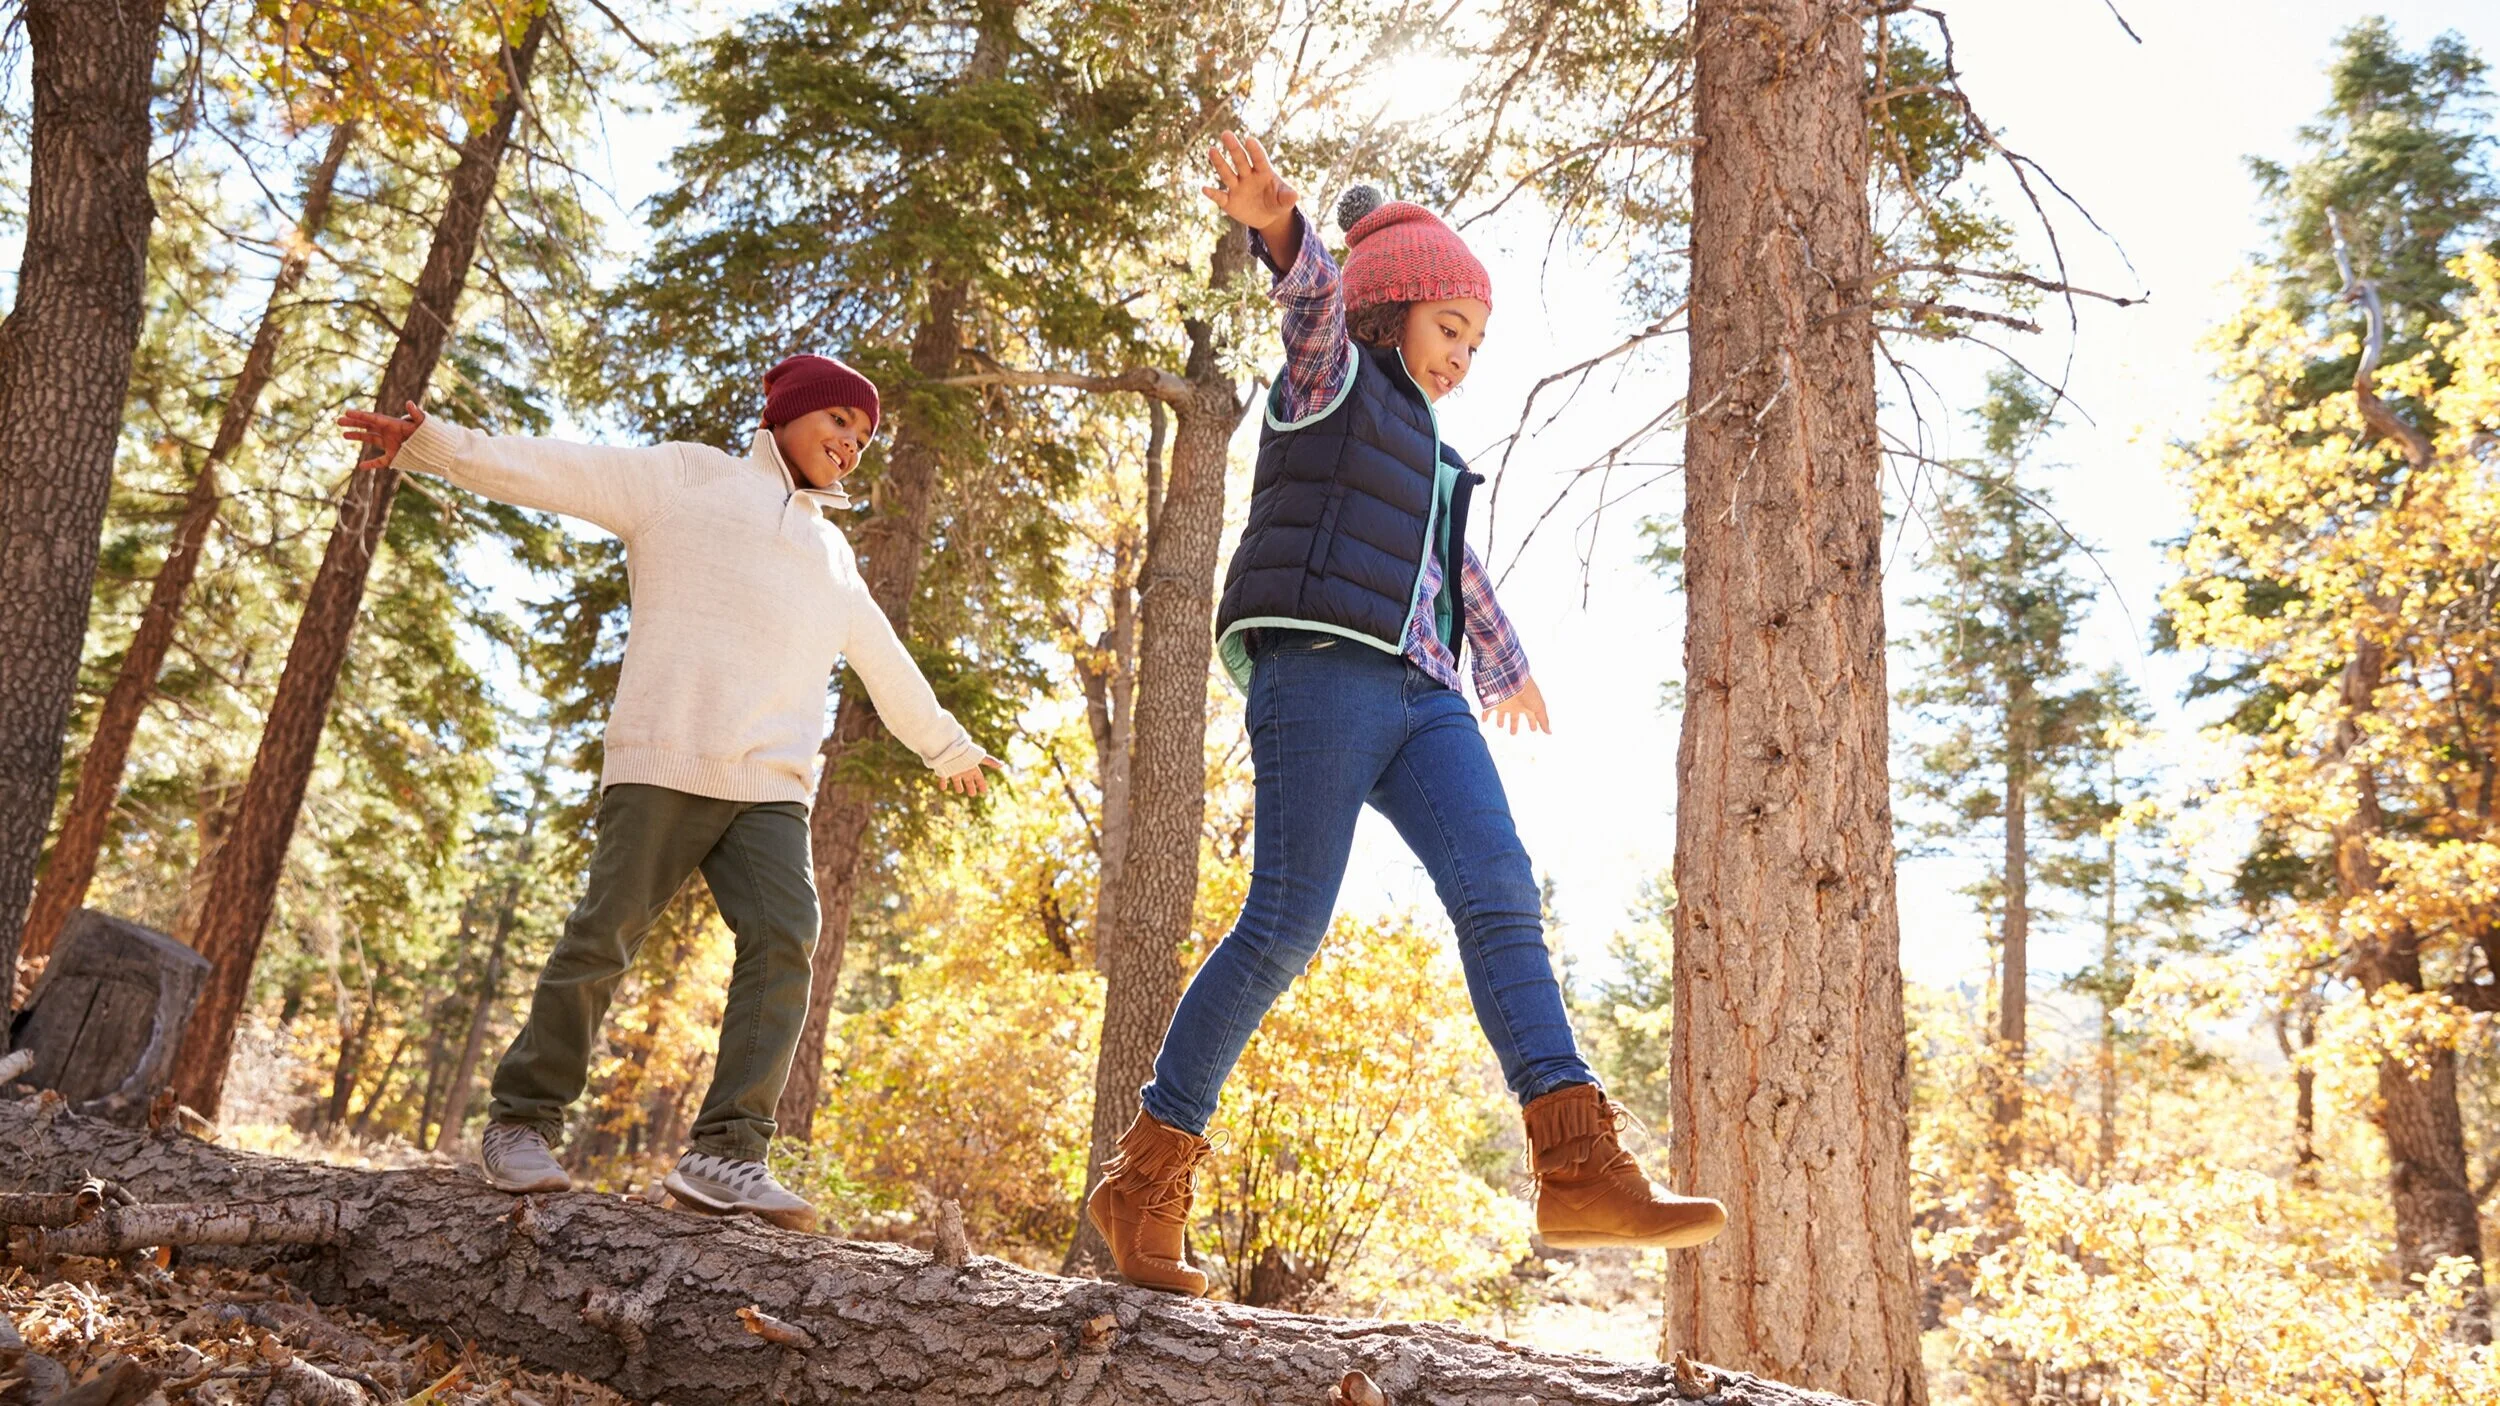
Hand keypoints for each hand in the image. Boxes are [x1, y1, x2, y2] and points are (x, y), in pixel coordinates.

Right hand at [338, 400, 426, 469]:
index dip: (360, 415)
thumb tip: (410, 402)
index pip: (373, 418)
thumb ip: (416, 414)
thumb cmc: (429, 432)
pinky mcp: (394, 456)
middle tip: (338, 421)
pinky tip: (360, 467)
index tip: (347, 412)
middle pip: (367, 426)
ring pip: (370, 439)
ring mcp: (390, 444)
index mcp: (393, 424)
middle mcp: (389, 433)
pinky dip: (371, 464)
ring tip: (343, 435)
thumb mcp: (423, 423)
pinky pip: (380, 460)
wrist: (436, 446)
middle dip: (354, 423)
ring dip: (358, 437)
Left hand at [943, 755, 1006, 795]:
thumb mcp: (979, 758)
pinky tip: (943, 788)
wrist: (949, 746)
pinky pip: (943, 779)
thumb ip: (990, 761)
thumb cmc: (965, 753)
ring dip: (958, 786)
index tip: (984, 791)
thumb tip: (1003, 764)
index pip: (978, 777)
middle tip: (973, 794)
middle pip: (968, 780)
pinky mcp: (944, 770)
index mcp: (971, 767)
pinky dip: (943, 784)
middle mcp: (963, 770)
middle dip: (971, 787)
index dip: (981, 784)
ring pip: (957, 780)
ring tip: (960, 791)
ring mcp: (953, 770)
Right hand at [1202, 131, 1299, 258]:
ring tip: (1212, 150)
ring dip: (1219, 163)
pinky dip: (1212, 194)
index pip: (1259, 159)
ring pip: (1227, 173)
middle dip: (1234, 148)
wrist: (1268, 217)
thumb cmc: (1278, 201)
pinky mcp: (1229, 202)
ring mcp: (1237, 187)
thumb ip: (1288, 197)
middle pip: (1240, 160)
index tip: (1250, 140)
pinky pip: (1220, 197)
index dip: (1255, 150)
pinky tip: (1204, 189)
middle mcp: (1248, 176)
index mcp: (1263, 172)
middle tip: (1226, 133)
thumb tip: (1295, 195)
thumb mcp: (1285, 201)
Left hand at [1481, 677, 1550, 735]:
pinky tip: (1483, 720)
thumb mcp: (1538, 707)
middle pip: (1514, 716)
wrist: (1512, 680)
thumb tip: (1549, 732)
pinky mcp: (1493, 702)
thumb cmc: (1527, 692)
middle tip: (1513, 733)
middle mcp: (1515, 704)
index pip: (1531, 716)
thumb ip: (1543, 719)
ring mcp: (1504, 702)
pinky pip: (1487, 710)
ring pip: (1502, 713)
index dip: (1532, 723)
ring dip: (1500, 720)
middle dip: (1514, 724)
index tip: (1533, 729)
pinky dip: (1485, 715)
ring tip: (1499, 726)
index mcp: (1526, 705)